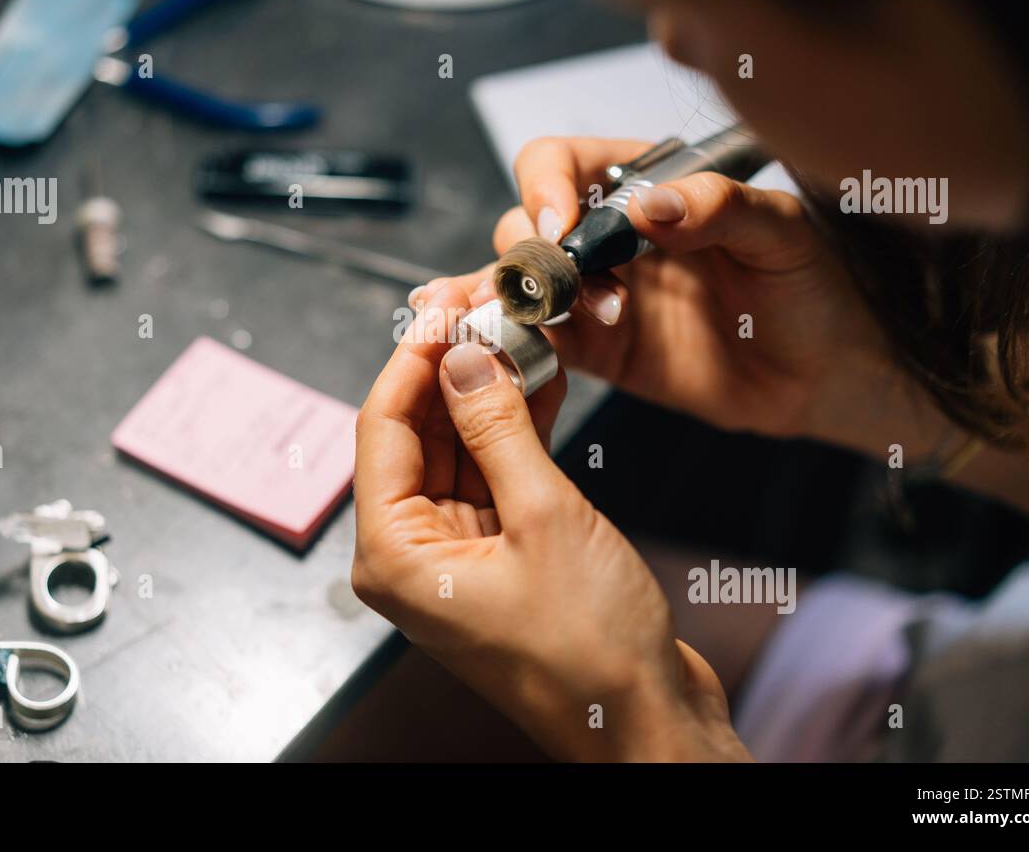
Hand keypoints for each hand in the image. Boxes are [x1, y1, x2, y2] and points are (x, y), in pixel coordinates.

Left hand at [353, 279, 750, 761]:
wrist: (646, 723)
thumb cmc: (592, 650)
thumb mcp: (543, 517)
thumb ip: (497, 429)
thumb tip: (461, 357)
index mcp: (395, 554)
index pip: (381, 428)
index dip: (411, 357)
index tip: (443, 305)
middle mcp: (413, 554)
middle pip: (417, 434)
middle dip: (452, 368)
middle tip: (488, 307)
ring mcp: (456, 554)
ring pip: (458, 449)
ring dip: (488, 393)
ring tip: (521, 332)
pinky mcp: (500, 554)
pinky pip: (494, 475)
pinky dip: (514, 431)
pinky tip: (541, 382)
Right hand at [418, 137, 932, 453]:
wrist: (824, 376)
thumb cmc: (812, 289)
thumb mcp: (781, 233)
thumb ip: (720, 207)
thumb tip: (649, 205)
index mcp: (646, 185)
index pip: (563, 162)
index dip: (546, 184)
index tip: (563, 222)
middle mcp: (609, 235)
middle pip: (524, 221)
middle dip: (534, 251)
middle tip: (573, 285)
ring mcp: (597, 293)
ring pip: (521, 281)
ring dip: (528, 297)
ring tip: (582, 320)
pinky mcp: (596, 352)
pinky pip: (538, 339)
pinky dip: (517, 339)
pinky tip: (525, 344)